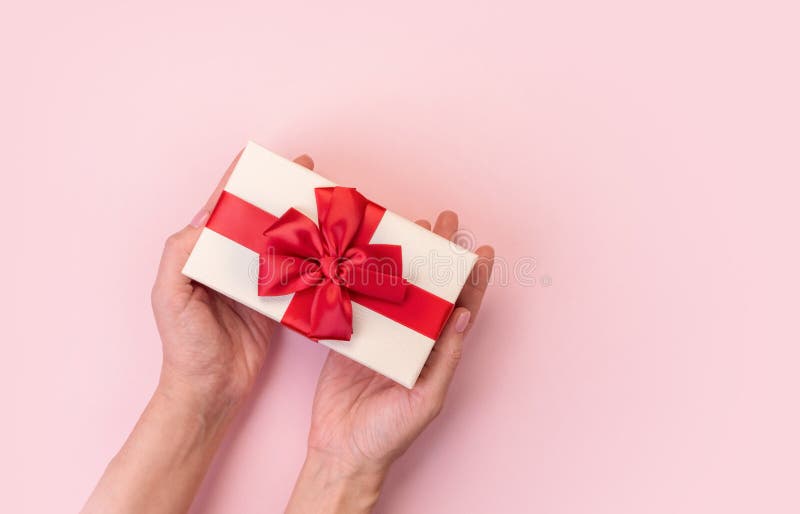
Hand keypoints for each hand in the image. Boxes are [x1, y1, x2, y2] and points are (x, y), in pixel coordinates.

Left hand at [83, 152, 313, 513]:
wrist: (209, 390)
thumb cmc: (184, 345)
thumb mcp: (170, 296)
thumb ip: (181, 255)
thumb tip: (203, 219)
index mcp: (201, 253)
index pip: (221, 207)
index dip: (240, 180)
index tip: (263, 158)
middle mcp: (229, 261)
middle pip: (257, 218)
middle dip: (279, 193)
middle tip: (307, 174)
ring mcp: (255, 281)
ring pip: (280, 242)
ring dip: (300, 222)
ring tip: (324, 203)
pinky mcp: (277, 302)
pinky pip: (296, 273)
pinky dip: (312, 258)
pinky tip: (329, 246)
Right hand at [287, 211, 494, 512]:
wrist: (342, 451)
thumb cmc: (390, 433)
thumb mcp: (425, 398)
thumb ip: (444, 359)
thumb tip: (466, 317)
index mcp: (436, 352)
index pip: (461, 307)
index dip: (474, 278)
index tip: (482, 249)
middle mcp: (412, 338)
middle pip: (430, 286)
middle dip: (440, 253)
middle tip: (443, 220)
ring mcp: (382, 335)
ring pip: (396, 286)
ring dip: (404, 256)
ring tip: (410, 226)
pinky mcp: (352, 335)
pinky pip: (360, 299)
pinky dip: (364, 275)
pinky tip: (365, 252)